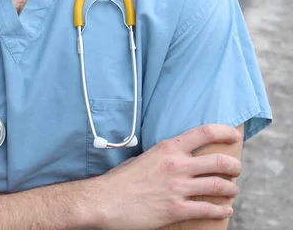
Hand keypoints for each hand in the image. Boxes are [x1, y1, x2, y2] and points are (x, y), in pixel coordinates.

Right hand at [91, 124, 241, 229]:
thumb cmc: (122, 179)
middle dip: (234, 166)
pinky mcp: (176, 210)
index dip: (224, 132)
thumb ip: (165, 156)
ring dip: (231, 189)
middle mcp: (177, 165)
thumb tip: (178, 158)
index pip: (204, 133)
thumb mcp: (145, 156)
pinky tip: (224, 210)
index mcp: (168, 148)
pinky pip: (207, 209)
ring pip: (218, 186)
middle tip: (237, 169)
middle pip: (218, 162)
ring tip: (233, 190)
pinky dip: (221, 210)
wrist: (106, 200)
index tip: (234, 135)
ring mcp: (178, 188)